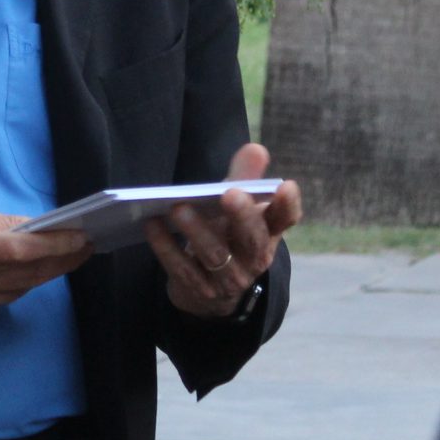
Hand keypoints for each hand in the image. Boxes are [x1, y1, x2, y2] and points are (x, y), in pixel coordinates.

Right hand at [0, 208, 91, 333]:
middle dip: (61, 261)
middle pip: (30, 275)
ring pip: (17, 292)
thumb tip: (32, 226)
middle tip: (84, 248)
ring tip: (61, 260)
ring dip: (40, 276)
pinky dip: (12, 290)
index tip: (82, 237)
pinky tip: (21, 278)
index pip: (25, 250)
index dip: (59, 245)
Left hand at [148, 142, 301, 319]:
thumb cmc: (226, 236)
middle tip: (229, 193)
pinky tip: (152, 224)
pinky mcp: (198, 289)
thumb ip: (244, 178)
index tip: (285, 185)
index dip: (288, 204)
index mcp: (268, 233)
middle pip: (252, 239)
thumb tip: (255, 149)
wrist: (209, 290)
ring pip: (214, 255)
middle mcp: (254, 258)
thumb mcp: (236, 208)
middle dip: (242, 216)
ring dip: (197, 230)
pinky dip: (165, 246)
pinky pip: (181, 267)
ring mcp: (227, 278)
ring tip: (178, 207)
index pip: (286, 219)